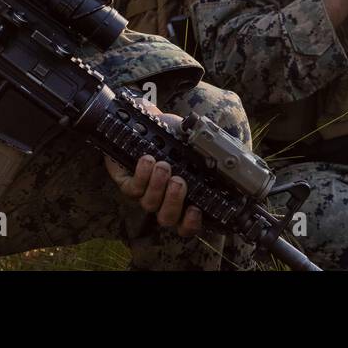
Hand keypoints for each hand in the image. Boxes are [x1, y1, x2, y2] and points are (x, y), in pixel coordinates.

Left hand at [104, 107, 203, 236]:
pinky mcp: (127, 184)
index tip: (195, 208)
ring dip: (158, 186)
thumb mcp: (191, 143)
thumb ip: (204, 154)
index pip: (187, 224)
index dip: (191, 223)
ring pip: (150, 205)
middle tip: (178, 181)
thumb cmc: (173, 136)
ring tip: (163, 165)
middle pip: (167, 218)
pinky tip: (148, 160)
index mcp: (182, 197)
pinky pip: (133, 189)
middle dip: (174, 201)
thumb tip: (220, 156)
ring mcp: (144, 194)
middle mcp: (163, 200)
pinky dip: (142, 175)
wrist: (146, 122)